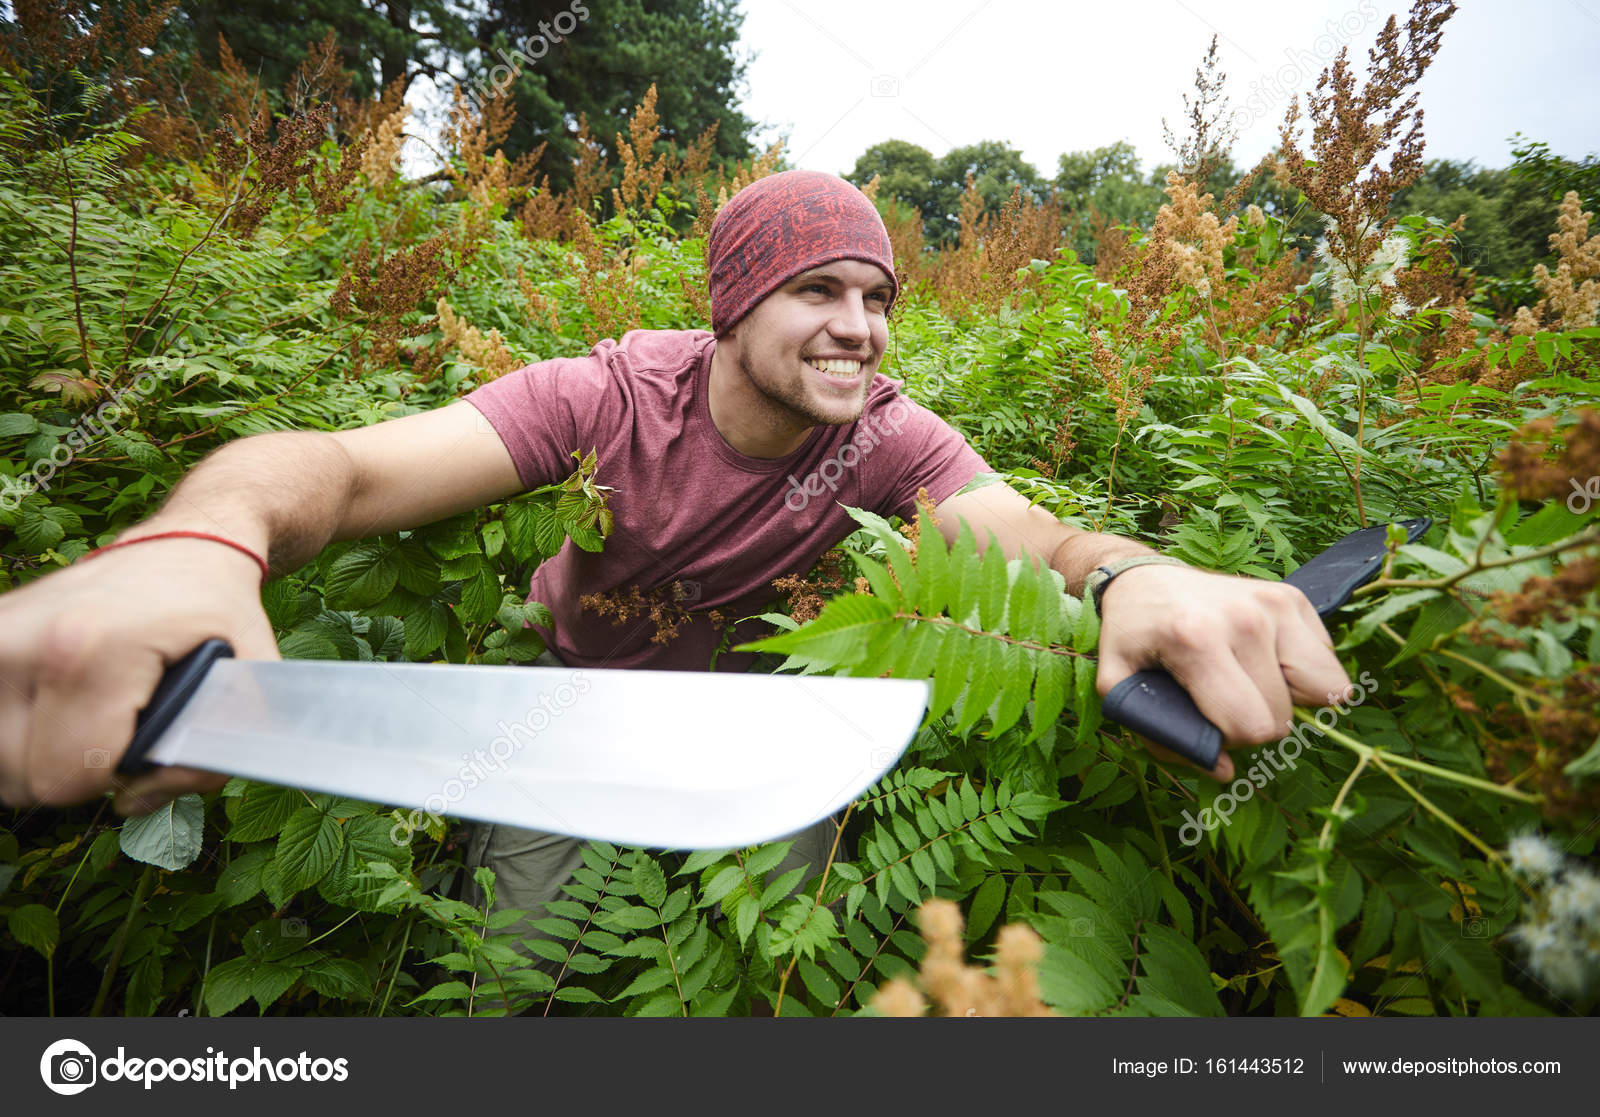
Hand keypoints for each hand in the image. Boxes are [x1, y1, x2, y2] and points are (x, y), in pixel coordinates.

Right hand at [0, 536, 278, 814]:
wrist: (184, 545)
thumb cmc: (216, 609)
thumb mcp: (247, 674)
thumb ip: (212, 753)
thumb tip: (135, 799)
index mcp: (86, 651)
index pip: (66, 776)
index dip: (116, 779)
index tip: (149, 748)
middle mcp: (20, 642)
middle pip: (24, 777)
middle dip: (79, 772)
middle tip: (122, 731)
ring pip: (0, 759)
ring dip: (45, 756)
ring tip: (95, 717)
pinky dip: (24, 732)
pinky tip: (64, 707)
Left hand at [1093, 563, 1352, 781]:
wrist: (1143, 577)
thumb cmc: (1132, 636)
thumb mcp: (1119, 686)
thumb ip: (1162, 737)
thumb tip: (1224, 770)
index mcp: (1197, 640)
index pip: (1250, 727)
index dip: (1228, 741)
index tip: (1204, 720)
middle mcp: (1246, 618)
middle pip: (1283, 717)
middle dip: (1253, 723)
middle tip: (1221, 698)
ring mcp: (1276, 604)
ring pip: (1324, 691)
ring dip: (1289, 699)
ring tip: (1248, 680)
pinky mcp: (1295, 598)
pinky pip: (1326, 663)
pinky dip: (1301, 674)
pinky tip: (1262, 659)